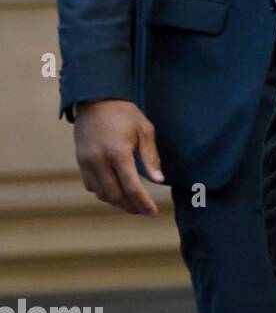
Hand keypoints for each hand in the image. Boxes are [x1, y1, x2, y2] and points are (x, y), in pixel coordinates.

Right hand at [73, 99, 164, 215]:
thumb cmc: (125, 114)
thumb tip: (159, 181)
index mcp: (117, 152)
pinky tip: (117, 192)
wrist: (96, 100)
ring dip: (118, 202)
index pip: (131, 186)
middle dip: (131, 207)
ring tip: (133, 204)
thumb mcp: (145, 130)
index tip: (153, 212)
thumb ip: (151, 157)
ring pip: (101, 193)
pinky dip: (104, 193)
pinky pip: (90, 185)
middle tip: (145, 211)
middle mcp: (98, 160)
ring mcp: (86, 162)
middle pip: (115, 195)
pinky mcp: (80, 161)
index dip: (143, 202)